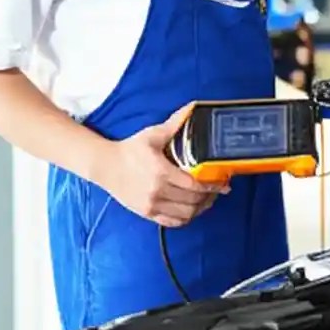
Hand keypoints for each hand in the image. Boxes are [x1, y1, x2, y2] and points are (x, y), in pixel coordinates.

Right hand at [91, 103, 228, 227]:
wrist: (105, 166)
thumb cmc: (129, 150)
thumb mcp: (152, 135)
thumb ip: (175, 123)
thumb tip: (192, 108)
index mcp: (161, 172)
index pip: (194, 185)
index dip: (212, 187)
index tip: (223, 184)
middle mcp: (157, 191)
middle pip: (193, 201)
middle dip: (210, 197)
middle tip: (217, 190)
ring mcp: (151, 205)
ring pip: (185, 215)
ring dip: (200, 209)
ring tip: (206, 200)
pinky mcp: (147, 213)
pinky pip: (173, 222)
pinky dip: (186, 218)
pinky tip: (191, 210)